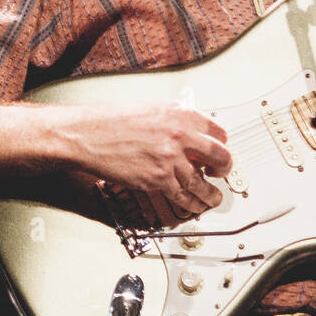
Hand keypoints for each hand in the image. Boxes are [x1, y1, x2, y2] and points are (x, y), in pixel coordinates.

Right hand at [54, 102, 230, 213]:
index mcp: (181, 114)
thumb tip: (191, 133)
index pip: (218, 130)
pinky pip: (183, 195)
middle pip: (220, 155)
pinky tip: (196, 205)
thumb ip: (176, 121)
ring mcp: (170, 158)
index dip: (223, 144)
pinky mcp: (158, 179)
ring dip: (212, 193)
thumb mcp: (153, 110)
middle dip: (225, 168)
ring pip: (203, 182)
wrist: (90, 134)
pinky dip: (192, 203)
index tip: (223, 150)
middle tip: (223, 173)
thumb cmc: (114, 121)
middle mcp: (180, 135)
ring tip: (215, 197)